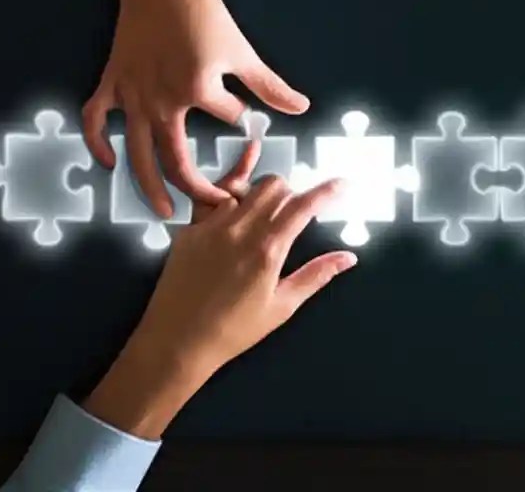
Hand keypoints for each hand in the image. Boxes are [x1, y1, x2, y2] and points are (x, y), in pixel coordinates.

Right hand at [83, 0, 310, 216]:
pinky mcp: (113, 84)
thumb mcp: (241, 50)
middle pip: (177, 160)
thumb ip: (269, 85)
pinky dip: (99, 143)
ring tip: (165, 211)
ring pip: (138, 153)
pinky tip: (109, 162)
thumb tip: (301, 107)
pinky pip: (97, 120)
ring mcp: (133, 95)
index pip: (230, 118)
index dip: (245, 121)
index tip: (253, 125)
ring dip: (150, 186)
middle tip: (214, 209)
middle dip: (197, 190)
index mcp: (197, 90)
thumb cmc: (202, 13)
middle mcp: (162, 101)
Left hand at [83, 152, 354, 438]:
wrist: (176, 341)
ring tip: (262, 217)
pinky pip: (212, 202)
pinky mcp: (188, 230)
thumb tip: (348, 257)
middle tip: (294, 212)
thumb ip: (315, 276)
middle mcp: (239, 229)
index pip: (303, 206)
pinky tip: (230, 215)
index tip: (342, 184)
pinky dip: (228, 203)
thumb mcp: (282, 307)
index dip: (327, 191)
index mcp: (267, 249)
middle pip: (273, 185)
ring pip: (243, 189)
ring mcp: (210, 226)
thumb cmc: (234, 331)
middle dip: (291, 191)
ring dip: (260, 196)